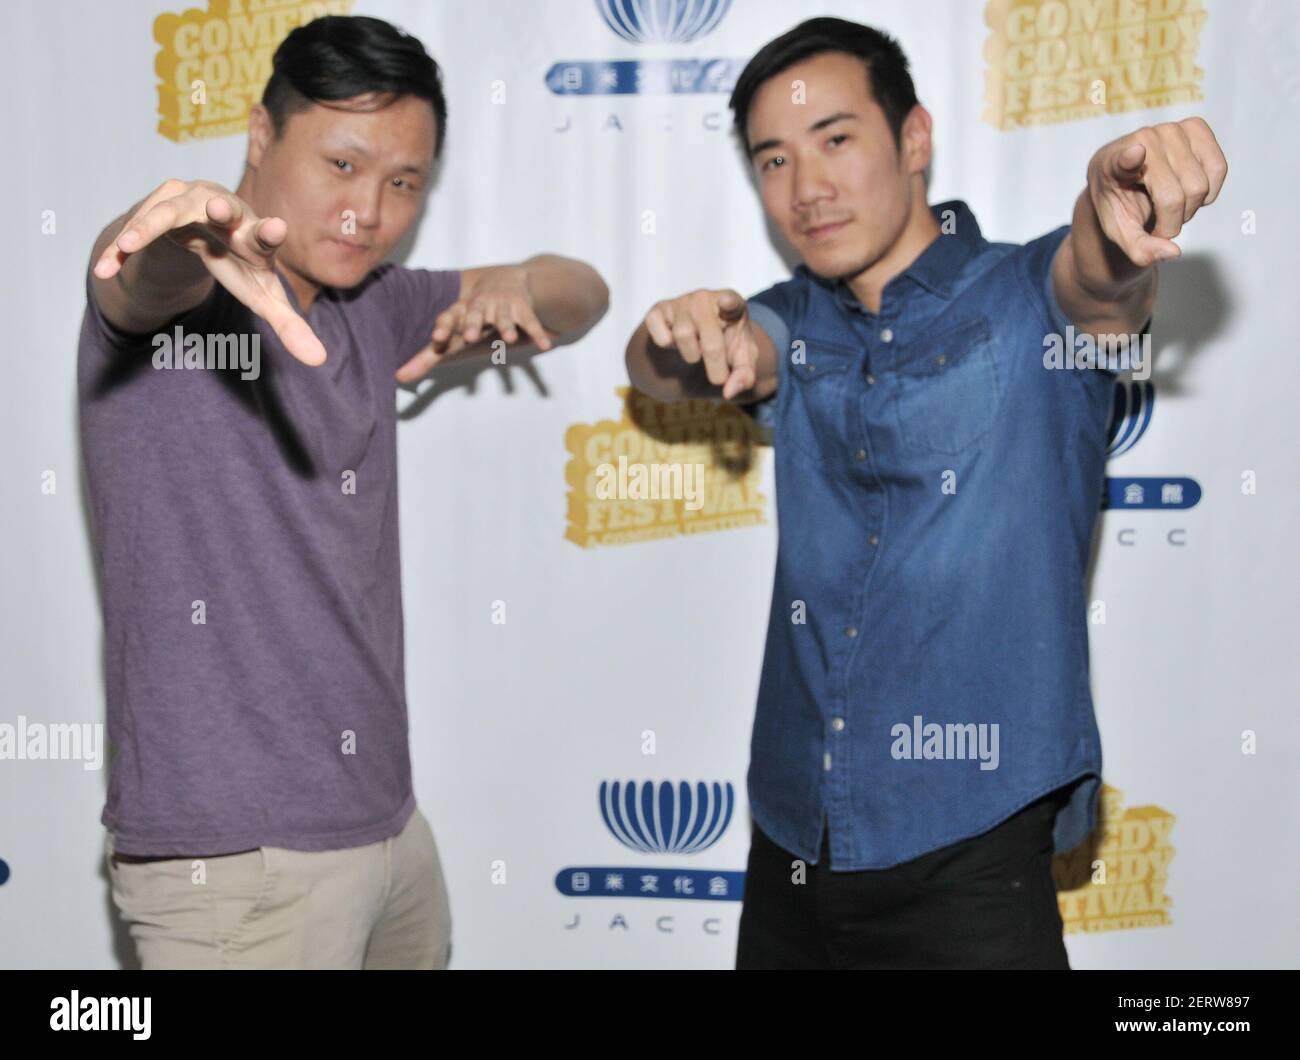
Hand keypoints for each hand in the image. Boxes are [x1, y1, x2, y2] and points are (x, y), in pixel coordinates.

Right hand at [92, 178, 325, 365]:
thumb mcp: (263, 295)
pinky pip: (135, 229)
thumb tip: (319, 361)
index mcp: (253, 234)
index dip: (270, 233)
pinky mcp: (156, 206)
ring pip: (166, 213)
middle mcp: (223, 209)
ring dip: (147, 227)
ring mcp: (187, 201)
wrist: (206, 225)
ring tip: (128, 245)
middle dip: (218, 208)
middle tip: (218, 209)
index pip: (265, 234)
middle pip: (220, 207)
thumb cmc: (242, 262)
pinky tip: (103, 271)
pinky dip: (119, 250)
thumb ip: (289, 325)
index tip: (277, 228)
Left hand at [395, 265, 552, 383]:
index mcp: (460, 312)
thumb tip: (398, 378)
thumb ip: (426, 357)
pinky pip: (531, 323)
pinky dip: (538, 335)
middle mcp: (480, 307)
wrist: (506, 280)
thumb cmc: (471, 315)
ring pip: (505, 319)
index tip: (436, 339)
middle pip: (475, 315)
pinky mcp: (524, 310)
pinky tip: (546, 346)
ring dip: (506, 327)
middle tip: (469, 337)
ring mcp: (503, 307)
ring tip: (508, 340)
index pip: (448, 318)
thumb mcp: (451, 333)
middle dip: (473, 325)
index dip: (443, 328)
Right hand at [644, 288, 759, 399]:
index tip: (727, 302)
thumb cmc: (725, 342)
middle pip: (711, 343)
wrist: (696, 334)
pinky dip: (668, 347)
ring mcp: (680, 302)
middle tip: (718, 378)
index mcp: (733, 303)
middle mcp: (705, 298)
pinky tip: (676, 341)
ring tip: (697, 348)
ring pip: (683, 338)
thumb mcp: (742, 358)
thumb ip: (745, 376)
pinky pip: (661, 339)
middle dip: (716, 367)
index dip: (730, 303)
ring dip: (692, 355)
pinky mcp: (658, 311)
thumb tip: (728, 392)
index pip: (732, 301)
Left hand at [1086, 117, 1227, 267]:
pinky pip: (1219, 169)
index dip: (1130, 159)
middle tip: (1159, 220)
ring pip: (1201, 185)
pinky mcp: (1196, 126)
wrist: (1123, 176)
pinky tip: (1188, 191)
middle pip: (1177, 197)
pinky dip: (1209, 191)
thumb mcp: (1120, 231)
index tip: (1135, 153)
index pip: (1123, 160)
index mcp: (1111, 164)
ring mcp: (1171, 129)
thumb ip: (1140, 248)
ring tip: (1170, 204)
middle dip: (1173, 222)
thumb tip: (1173, 252)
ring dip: (1191, 208)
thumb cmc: (1118, 202)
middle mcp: (1142, 139)